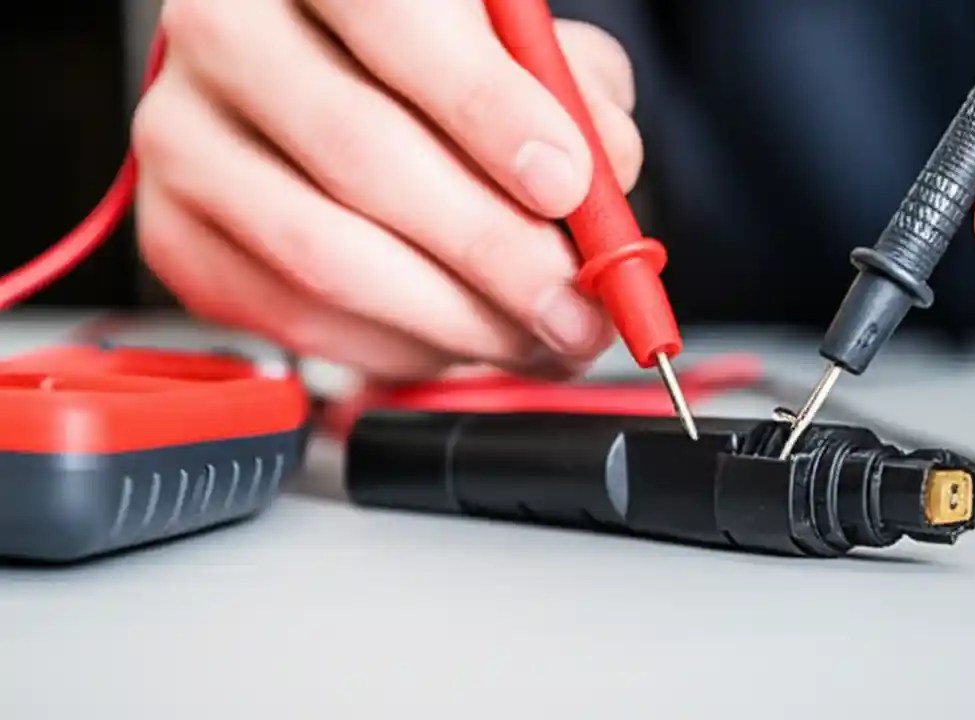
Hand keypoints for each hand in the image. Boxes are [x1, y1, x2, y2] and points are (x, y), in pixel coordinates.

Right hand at [132, 0, 641, 378]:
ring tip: (537, 337)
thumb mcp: (514, 45)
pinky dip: (394, 346)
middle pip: (358, 151)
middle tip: (575, 307)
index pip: (393, 19)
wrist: (315, 80)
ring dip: (453, 317)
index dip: (484, 107)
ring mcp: (182, 135)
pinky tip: (458, 338)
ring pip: (322, 251)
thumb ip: (568, 91)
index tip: (564, 185)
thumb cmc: (426, 60)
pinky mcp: (173, 233)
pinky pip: (291, 316)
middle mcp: (227, 31)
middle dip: (491, 249)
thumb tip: (604, 173)